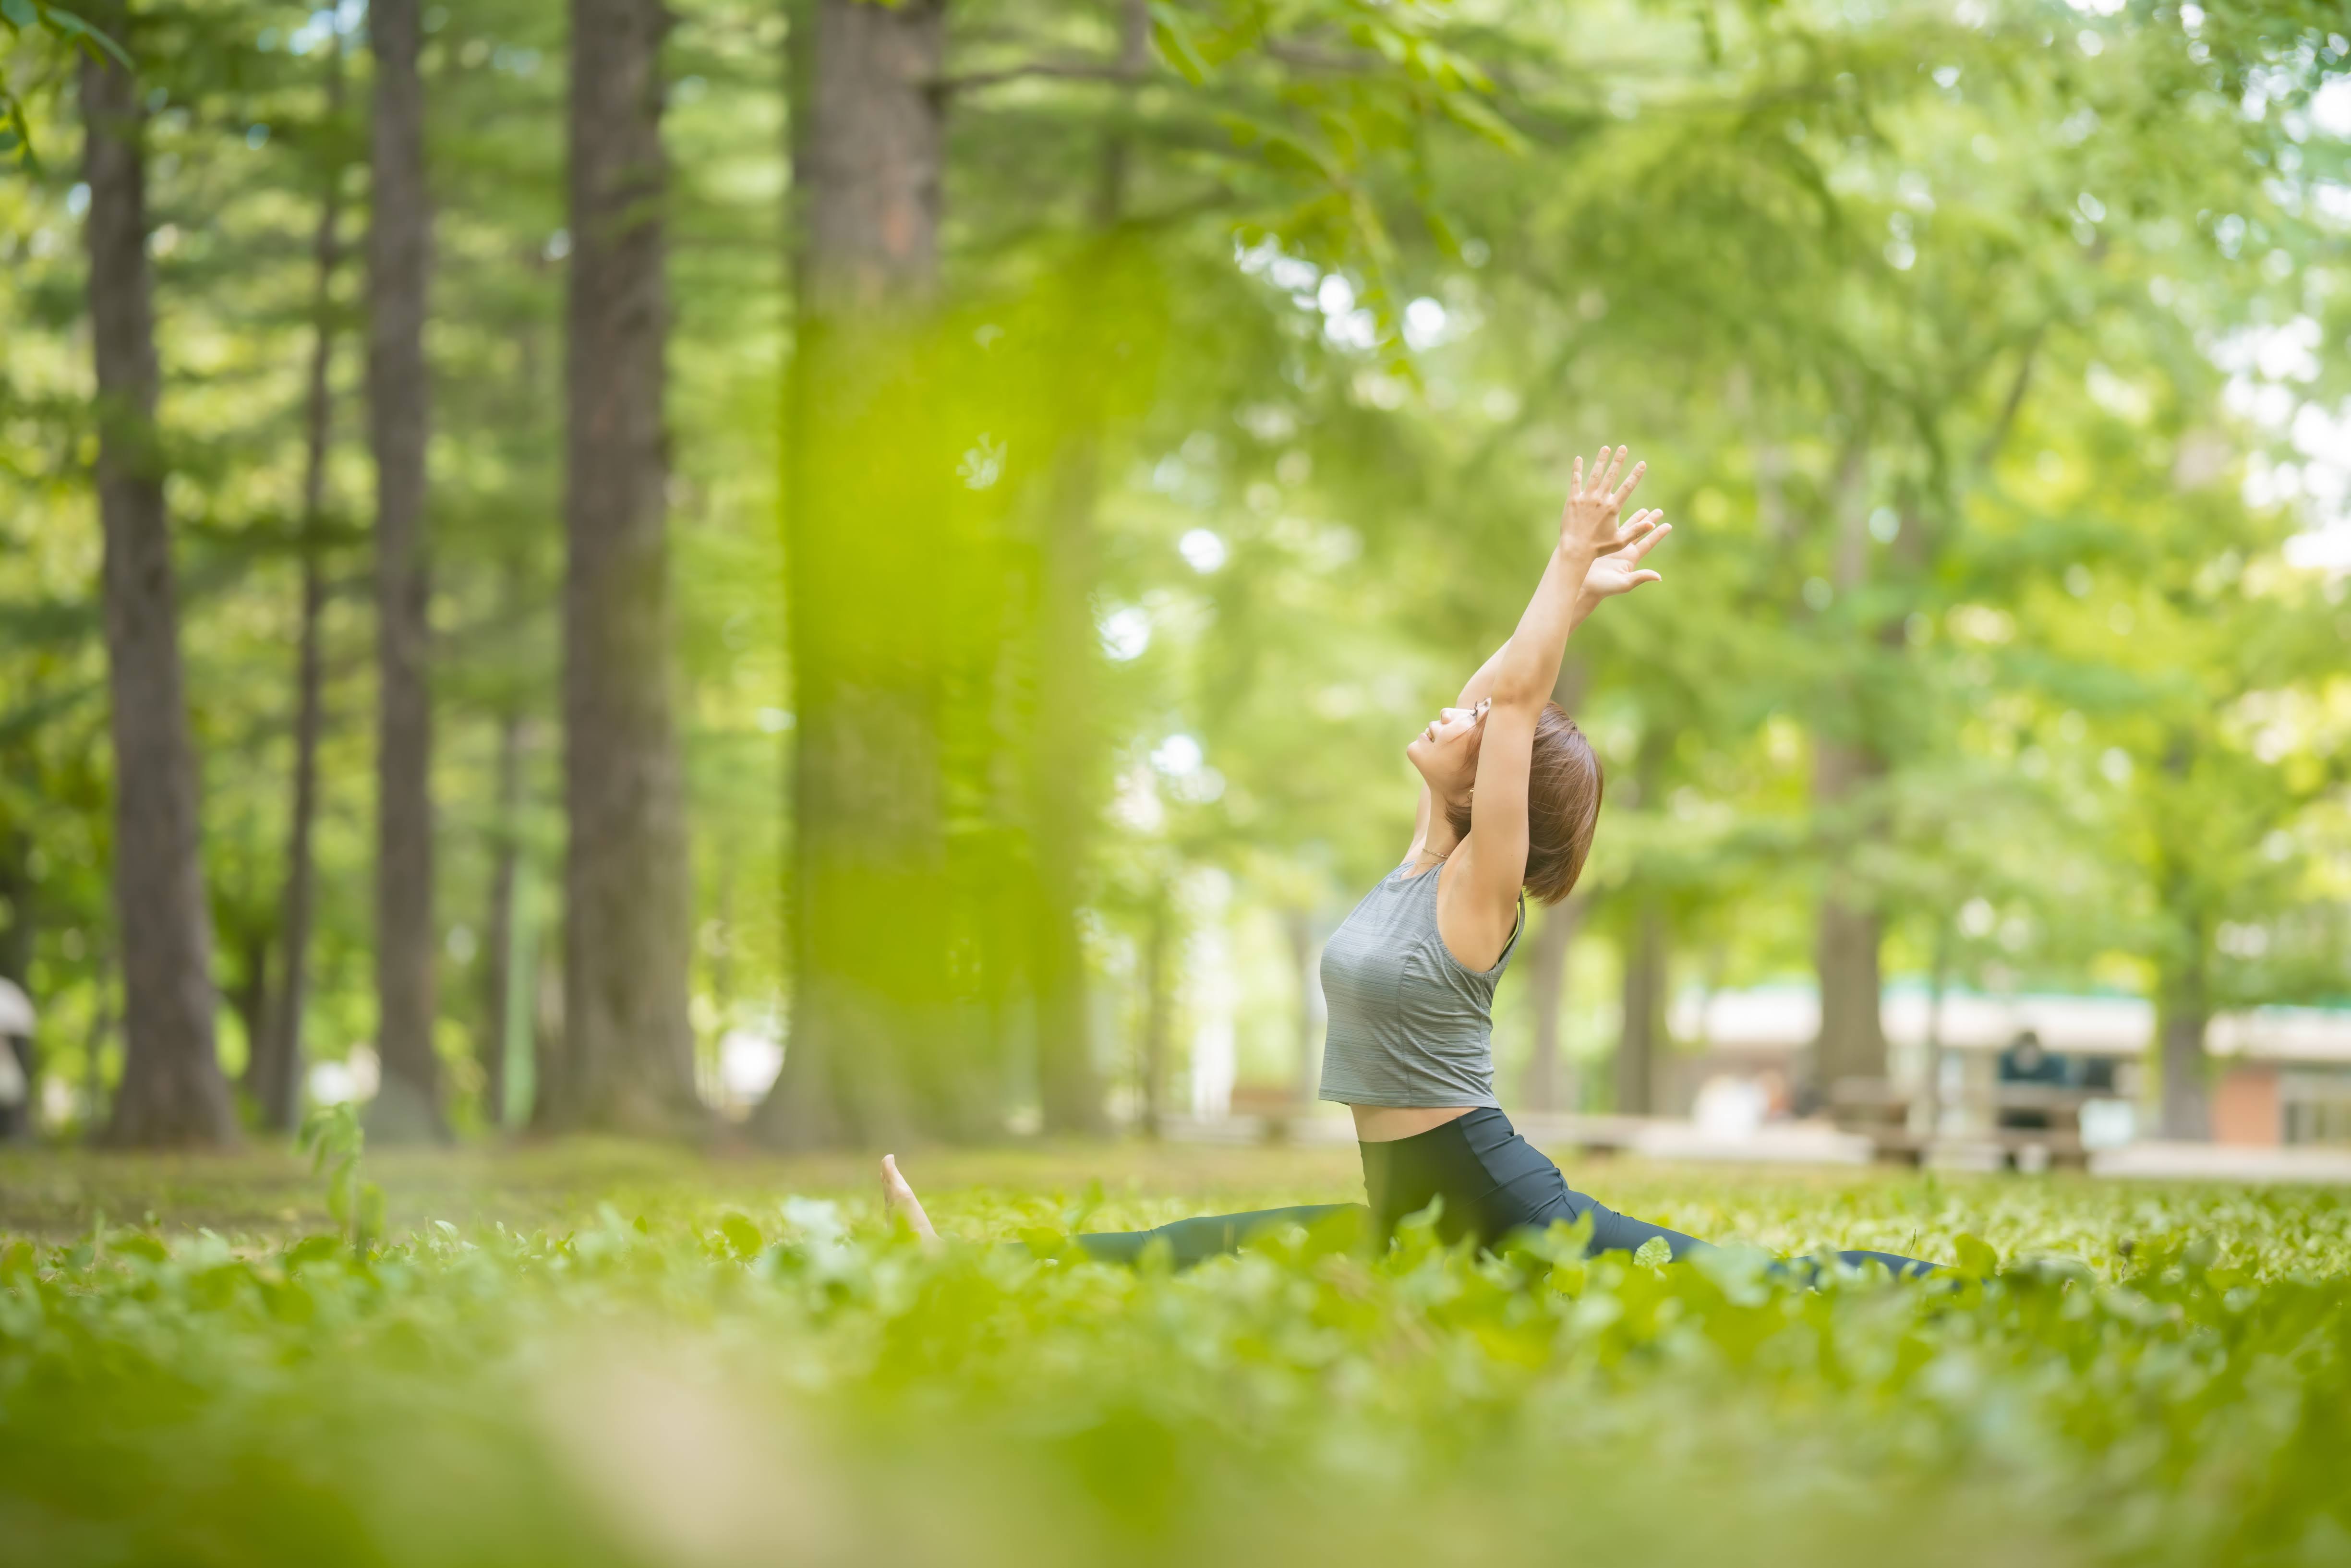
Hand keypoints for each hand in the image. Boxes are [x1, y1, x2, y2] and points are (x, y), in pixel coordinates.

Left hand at [1559, 444, 1647, 560]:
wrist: (1576, 549)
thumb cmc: (1599, 548)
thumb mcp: (1621, 540)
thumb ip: (1636, 530)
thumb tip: (1652, 524)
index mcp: (1613, 508)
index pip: (1627, 487)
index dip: (1636, 474)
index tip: (1642, 464)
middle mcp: (1600, 500)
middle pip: (1611, 476)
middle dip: (1618, 461)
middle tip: (1623, 448)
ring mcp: (1586, 499)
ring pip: (1595, 475)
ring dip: (1601, 461)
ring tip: (1606, 448)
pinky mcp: (1572, 500)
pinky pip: (1575, 481)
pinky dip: (1577, 470)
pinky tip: (1578, 458)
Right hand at [1580, 511, 1669, 602]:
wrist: (1583, 585)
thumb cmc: (1604, 587)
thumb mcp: (1624, 583)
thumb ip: (1640, 577)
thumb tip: (1658, 577)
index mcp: (1631, 558)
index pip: (1648, 544)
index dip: (1658, 535)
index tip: (1668, 525)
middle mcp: (1624, 550)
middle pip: (1641, 532)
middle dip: (1650, 522)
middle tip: (1659, 511)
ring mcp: (1613, 546)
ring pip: (1628, 528)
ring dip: (1637, 518)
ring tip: (1645, 509)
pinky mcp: (1602, 543)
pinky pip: (1613, 528)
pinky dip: (1618, 519)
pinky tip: (1621, 511)